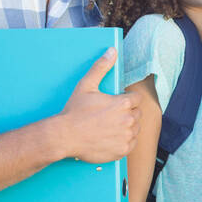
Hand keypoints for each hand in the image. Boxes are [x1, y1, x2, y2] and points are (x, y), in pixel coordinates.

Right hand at [56, 48, 140, 162]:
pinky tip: (111, 137)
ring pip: (135, 129)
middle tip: (110, 116)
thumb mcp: (86, 85)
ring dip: (127, 127)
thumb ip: (101, 67)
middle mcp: (129, 120)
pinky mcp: (123, 150)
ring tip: (110, 126)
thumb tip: (112, 51)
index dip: (126, 100)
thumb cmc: (75, 111)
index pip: (136, 99)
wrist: (64, 136)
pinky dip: (124, 141)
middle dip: (127, 113)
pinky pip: (131, 143)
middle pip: (137, 114)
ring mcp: (126, 136)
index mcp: (123, 103)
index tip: (115, 103)